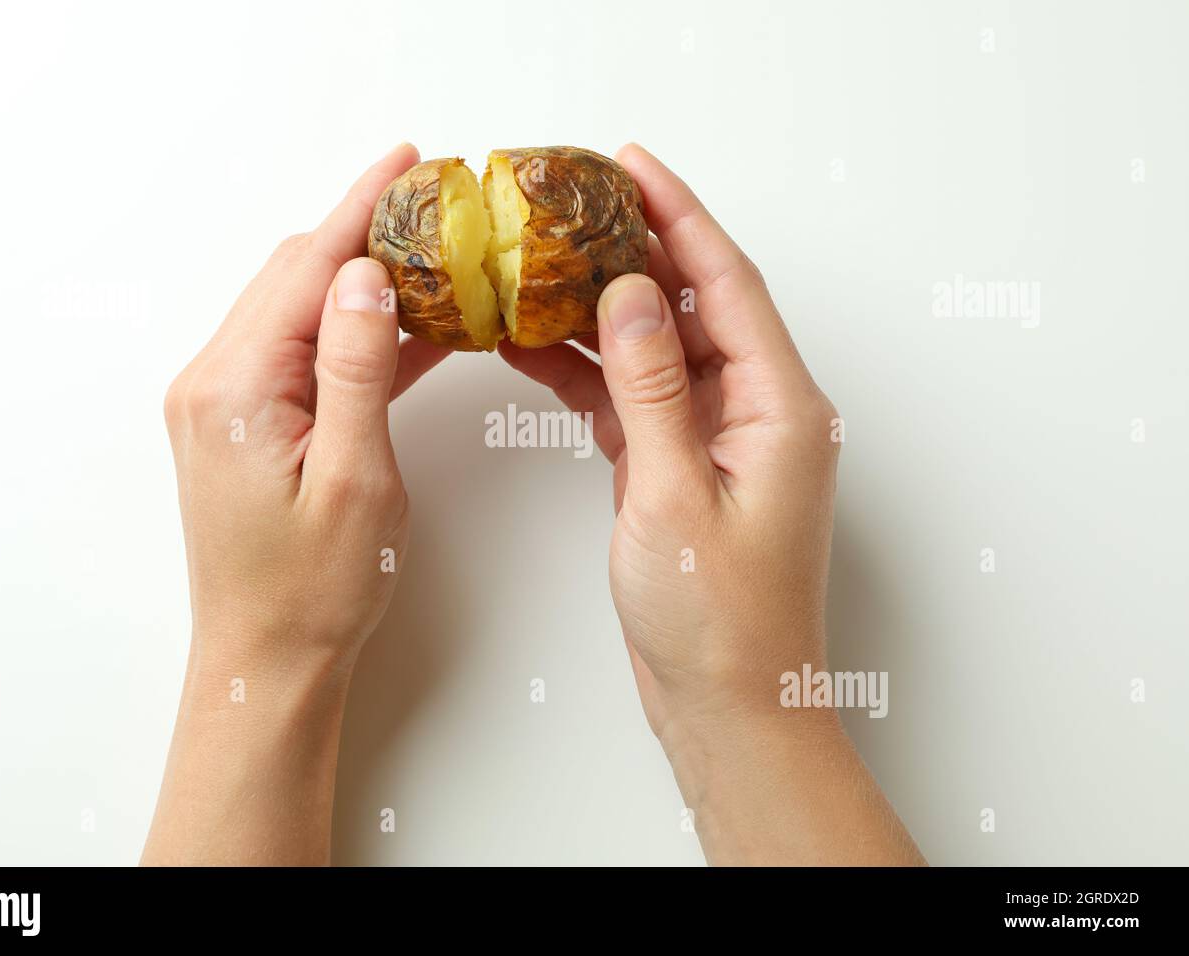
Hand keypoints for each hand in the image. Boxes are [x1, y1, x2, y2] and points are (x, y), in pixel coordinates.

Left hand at [142, 143, 449, 864]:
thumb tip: (364, 275)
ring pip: (296, 309)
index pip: (308, 271)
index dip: (362, 210)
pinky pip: (298, 352)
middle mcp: (213, 383)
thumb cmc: (313, 589)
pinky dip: (348, 332)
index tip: (409, 162)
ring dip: (357, 280)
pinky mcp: (240, 423)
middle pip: (294, 277)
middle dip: (361, 234)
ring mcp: (222, 402)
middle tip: (431, 205)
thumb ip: (355, 369)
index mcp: (236, 390)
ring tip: (427, 256)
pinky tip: (401, 326)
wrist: (267, 658)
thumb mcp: (356, 479)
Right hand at [501, 144, 923, 864]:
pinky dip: (591, 374)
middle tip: (572, 206)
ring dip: (602, 313)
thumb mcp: (673, 494)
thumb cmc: (720, 622)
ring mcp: (719, 442)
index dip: (681, 215)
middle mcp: (758, 414)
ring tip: (540, 267)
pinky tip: (536, 350)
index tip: (631, 165)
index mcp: (780, 409)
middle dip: (635, 250)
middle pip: (694, 306)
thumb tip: (630, 292)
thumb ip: (652, 386)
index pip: (729, 283)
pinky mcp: (681, 470)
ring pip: (657, 351)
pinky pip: (635, 400)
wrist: (731, 707)